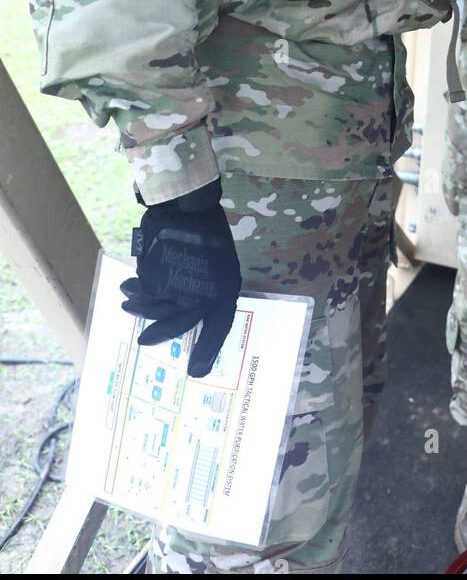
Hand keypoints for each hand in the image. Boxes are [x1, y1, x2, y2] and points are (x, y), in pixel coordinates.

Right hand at [120, 189, 241, 378]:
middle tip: (144, 343)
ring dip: (140, 310)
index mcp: (225, 292)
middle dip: (160, 335)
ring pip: (156, 311)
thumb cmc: (208, 231)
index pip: (219, 329)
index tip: (195, 372)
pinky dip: (135, 291)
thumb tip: (193, 307)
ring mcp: (179, 292)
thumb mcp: (219, 262)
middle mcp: (204, 297)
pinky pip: (144, 294)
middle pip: (180, 325)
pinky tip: (128, 286)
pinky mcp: (157, 284)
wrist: (188, 207)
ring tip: (128, 305)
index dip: (207, 351)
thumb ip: (208, 286)